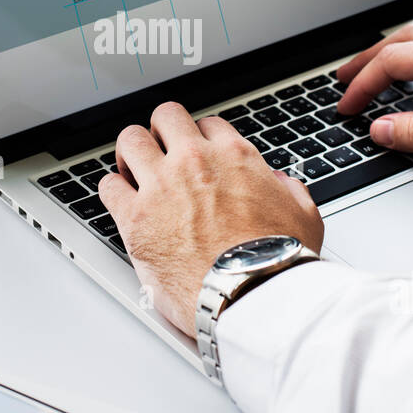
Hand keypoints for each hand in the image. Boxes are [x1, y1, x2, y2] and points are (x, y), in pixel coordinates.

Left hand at [98, 102, 324, 333]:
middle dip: (162, 132)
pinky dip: (113, 190)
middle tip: (160, 153)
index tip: (198, 155)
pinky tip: (121, 202)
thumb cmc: (277, 263)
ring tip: (133, 170)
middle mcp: (194, 163)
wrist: (252, 296)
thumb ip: (288, 191)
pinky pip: (108, 186)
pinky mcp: (135, 218)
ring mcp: (161, 186)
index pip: (208, 125)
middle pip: (166, 117)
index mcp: (234, 157)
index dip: (201, 140)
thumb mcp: (303, 216)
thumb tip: (280, 183)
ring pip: (130, 140)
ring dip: (131, 154)